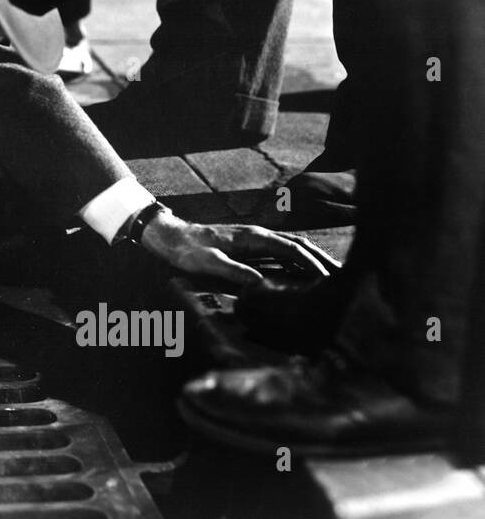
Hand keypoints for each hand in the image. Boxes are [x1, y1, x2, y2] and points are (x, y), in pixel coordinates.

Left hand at [138, 210, 341, 288]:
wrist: (172, 235)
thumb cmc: (187, 250)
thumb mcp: (207, 262)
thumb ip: (233, 271)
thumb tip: (260, 284)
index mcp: (253, 238)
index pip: (293, 250)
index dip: (313, 264)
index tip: (331, 279)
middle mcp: (259, 235)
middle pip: (300, 245)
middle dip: (323, 259)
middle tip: (346, 276)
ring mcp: (256, 238)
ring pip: (294, 246)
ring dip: (315, 258)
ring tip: (334, 274)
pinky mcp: (252, 244)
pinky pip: (283, 251)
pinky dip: (300, 259)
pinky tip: (306, 272)